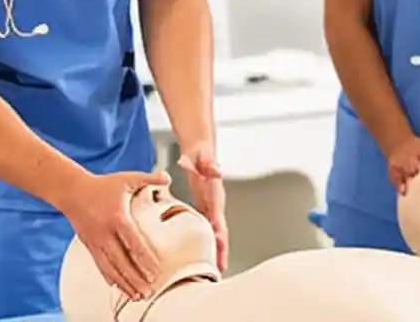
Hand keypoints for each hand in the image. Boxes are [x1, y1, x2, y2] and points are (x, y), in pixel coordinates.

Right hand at [59, 169, 170, 300]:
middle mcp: (105, 232)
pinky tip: (118, 286)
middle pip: (122, 260)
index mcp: (117, 217)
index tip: (155, 272)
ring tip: (136, 295)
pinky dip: (109, 276)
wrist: (71, 191)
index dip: (144, 259)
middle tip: (149, 291)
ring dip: (123, 283)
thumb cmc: (103, 184)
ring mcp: (95, 241)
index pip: (133, 243)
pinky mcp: (88, 245)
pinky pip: (100, 264)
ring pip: (110, 267)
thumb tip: (168, 177)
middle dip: (135, 277)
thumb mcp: (126, 179)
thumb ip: (149, 179)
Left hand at [178, 142, 228, 271]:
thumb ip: (206, 163)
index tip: (219, 243)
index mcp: (214, 192)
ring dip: (217, 250)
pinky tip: (205, 255)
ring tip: (215, 269)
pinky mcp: (206, 208)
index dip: (218, 229)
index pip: (218, 213)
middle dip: (222, 248)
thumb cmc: (198, 155)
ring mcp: (212, 206)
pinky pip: (209, 229)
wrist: (201, 150)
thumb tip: (216, 169)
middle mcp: (215, 202)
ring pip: (216, 232)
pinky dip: (209, 243)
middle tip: (221, 267)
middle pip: (221, 228)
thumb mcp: (198, 156)